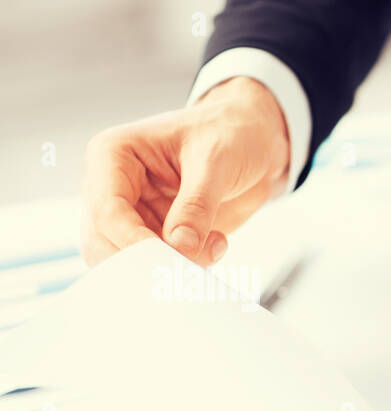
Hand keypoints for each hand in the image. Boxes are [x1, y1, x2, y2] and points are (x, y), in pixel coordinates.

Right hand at [80, 77, 290, 266]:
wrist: (254, 142)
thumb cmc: (229, 134)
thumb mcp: (216, 161)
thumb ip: (197, 206)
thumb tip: (180, 246)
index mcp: (114, 155)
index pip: (108, 211)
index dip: (134, 243)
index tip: (167, 263)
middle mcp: (115, 187)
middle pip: (105, 243)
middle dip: (149, 261)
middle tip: (191, 266)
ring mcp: (134, 213)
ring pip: (130, 260)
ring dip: (172, 266)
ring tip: (213, 246)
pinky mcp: (156, 233)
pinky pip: (159, 265)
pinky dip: (188, 265)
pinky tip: (216, 245)